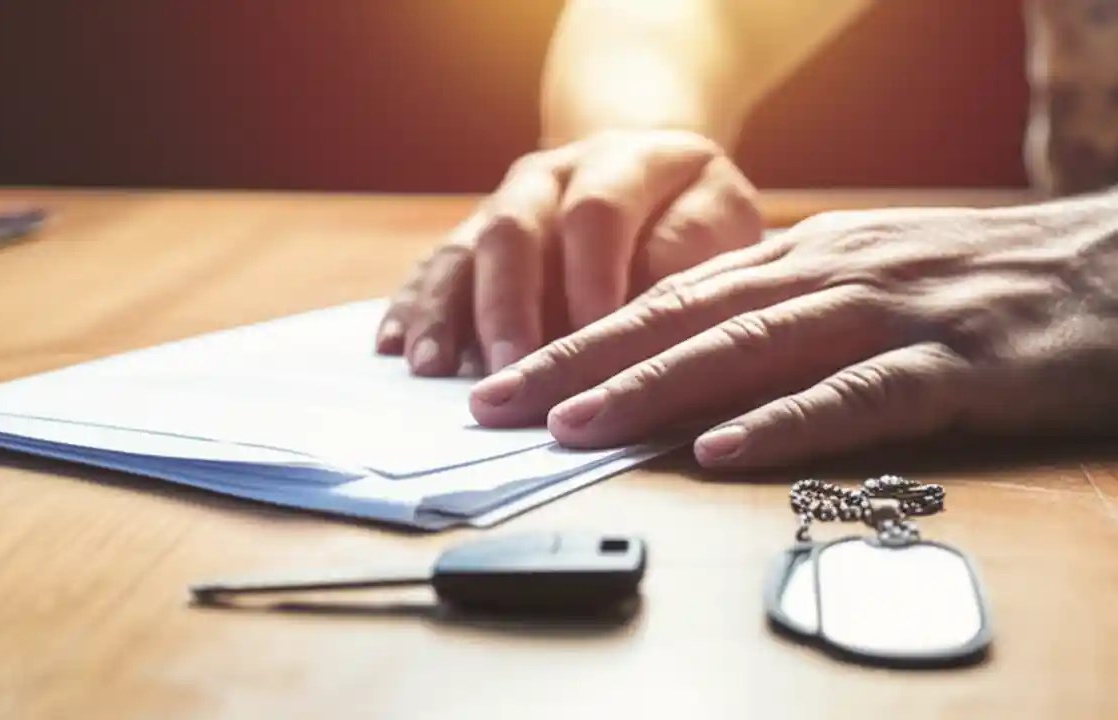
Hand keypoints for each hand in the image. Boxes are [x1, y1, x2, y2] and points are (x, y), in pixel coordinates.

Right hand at [375, 129, 761, 375]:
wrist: (646, 166)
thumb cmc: (696, 215)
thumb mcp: (722, 222)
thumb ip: (691, 258)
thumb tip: (639, 320)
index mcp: (625, 161)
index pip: (599, 214)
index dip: (593, 279)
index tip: (594, 344)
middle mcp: (554, 173)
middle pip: (516, 229)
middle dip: (510, 307)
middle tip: (511, 371)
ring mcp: (506, 200)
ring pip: (466, 248)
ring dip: (448, 312)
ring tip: (434, 369)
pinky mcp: (476, 235)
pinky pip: (434, 265)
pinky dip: (415, 307)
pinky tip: (395, 348)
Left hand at [466, 195, 1117, 466]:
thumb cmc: (995, 281)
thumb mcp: (876, 278)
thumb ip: (793, 314)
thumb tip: (700, 370)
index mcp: (808, 257)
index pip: (668, 301)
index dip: (579, 342)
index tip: (505, 386)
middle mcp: (834, 274)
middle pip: (684, 320)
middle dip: (580, 365)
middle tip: (496, 408)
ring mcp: (895, 314)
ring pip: (751, 350)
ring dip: (655, 389)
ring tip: (576, 426)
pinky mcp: (960, 363)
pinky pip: (859, 396)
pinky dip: (786, 423)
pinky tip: (724, 449)